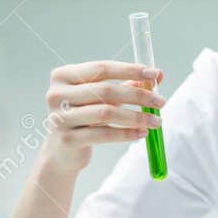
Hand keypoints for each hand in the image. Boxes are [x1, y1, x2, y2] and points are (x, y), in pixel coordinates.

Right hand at [42, 61, 165, 174]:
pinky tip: (142, 133)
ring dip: (137, 117)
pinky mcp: (67, 139)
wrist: (63, 149)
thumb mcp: (105, 97)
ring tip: (156, 121)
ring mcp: (60, 117)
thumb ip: (129, 84)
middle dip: (138, 95)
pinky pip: (104, 134)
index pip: (102, 68)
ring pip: (106, 113)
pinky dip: (127, 133)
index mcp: (64, 76)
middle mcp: (56, 94)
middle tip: (161, 102)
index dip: (130, 70)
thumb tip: (158, 75)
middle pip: (105, 90)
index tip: (155, 74)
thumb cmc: (87, 116)